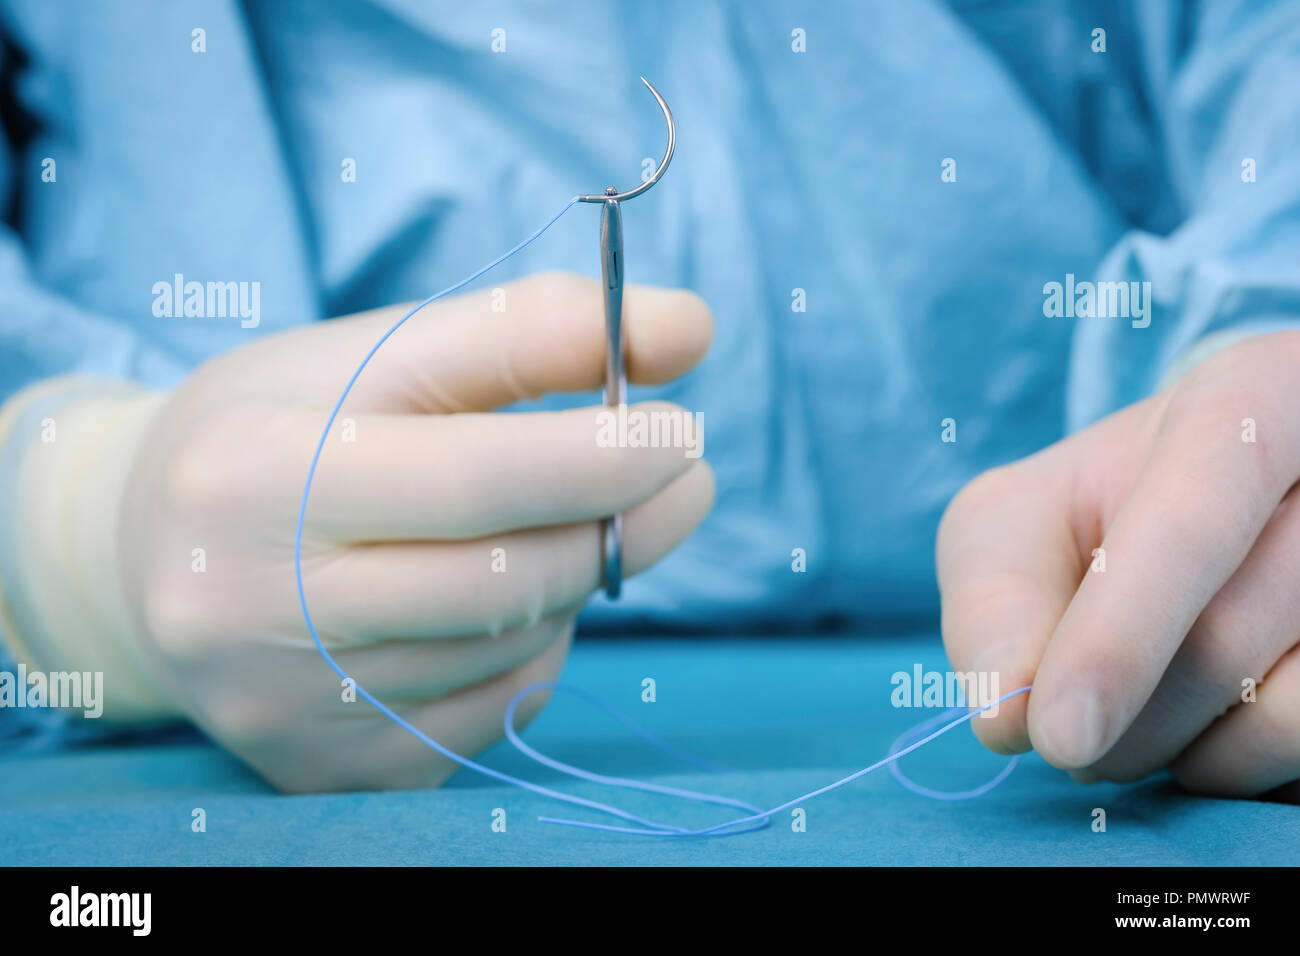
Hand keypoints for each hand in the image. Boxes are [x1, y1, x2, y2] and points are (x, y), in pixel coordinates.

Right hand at [118, 272, 713, 791]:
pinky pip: (493, 710)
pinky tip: (502, 600)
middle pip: (502, 580)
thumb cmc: (278, 430)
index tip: (684, 427)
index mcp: (252, 474)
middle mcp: (251, 610)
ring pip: (508, 648)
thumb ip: (529, 332)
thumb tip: (689, 329)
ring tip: (566, 521)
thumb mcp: (376, 351)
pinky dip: (531, 645)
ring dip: (574, 577)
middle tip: (687, 474)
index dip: (598, 457)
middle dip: (620, 522)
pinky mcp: (324, 770)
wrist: (138, 554)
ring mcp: (285, 707)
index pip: (467, 477)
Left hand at [938, 329, 1299, 801]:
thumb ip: (995, 600)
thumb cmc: (1104, 508)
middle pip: (1223, 636)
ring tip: (1122, 720)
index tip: (1055, 735)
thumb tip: (1007, 717)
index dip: (1116, 637)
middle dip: (1118, 711)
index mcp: (1252, 401)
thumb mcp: (1021, 518)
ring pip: (1279, 706)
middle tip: (1061, 730)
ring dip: (1167, 747)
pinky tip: (1197, 735)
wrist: (1218, 505)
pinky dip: (1230, 766)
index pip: (1189, 523)